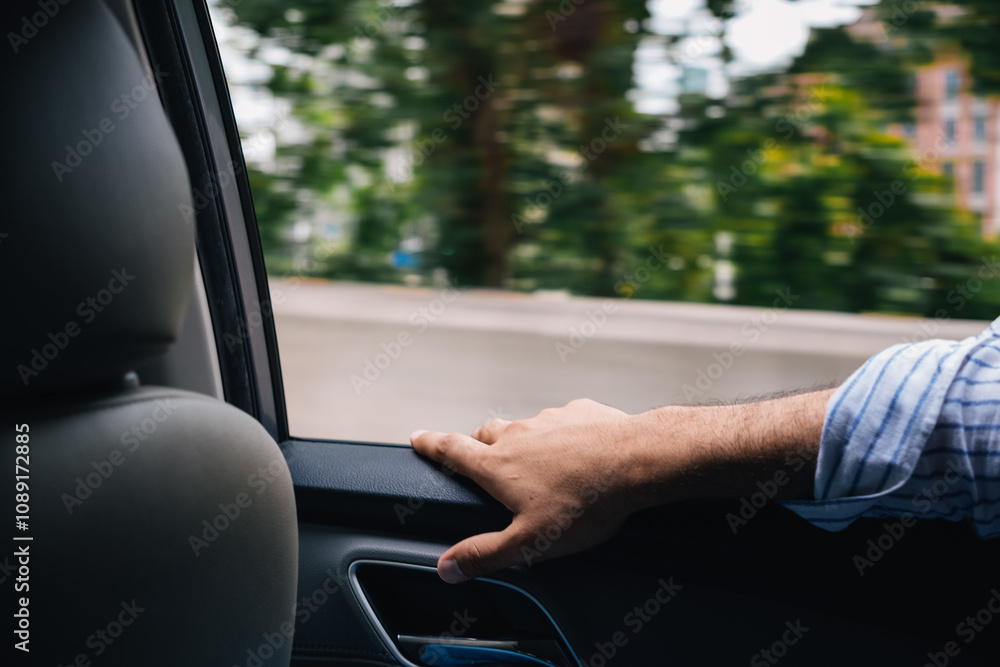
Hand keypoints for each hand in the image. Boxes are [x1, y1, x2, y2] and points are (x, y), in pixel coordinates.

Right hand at [410, 399, 664, 582]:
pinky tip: (577, 452)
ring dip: (522, 441)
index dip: (431, 444)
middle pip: (486, 434)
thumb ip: (485, 554)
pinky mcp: (580, 412)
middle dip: (476, 444)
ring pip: (525, 427)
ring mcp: (550, 419)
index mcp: (498, 465)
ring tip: (536, 463)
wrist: (637, 460)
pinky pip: (561, 422)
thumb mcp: (530, 542)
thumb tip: (446, 567)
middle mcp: (518, 435)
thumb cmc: (584, 503)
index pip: (452, 450)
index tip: (417, 438)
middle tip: (477, 456)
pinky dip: (560, 435)